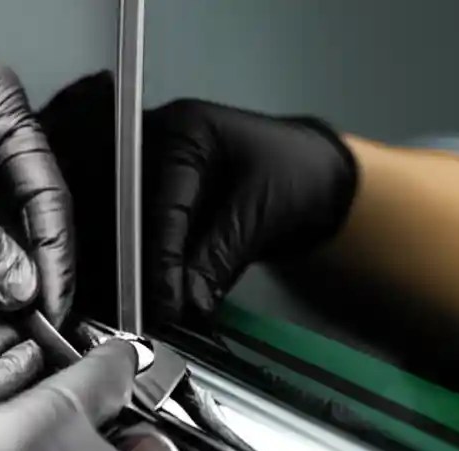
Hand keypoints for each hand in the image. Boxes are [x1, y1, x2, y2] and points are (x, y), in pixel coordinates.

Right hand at [144, 100, 356, 323]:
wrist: (319, 178)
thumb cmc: (299, 172)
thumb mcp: (262, 211)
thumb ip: (222, 255)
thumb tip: (190, 300)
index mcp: (184, 132)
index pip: (162, 202)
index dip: (162, 257)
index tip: (168, 300)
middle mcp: (162, 148)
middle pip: (139, 216)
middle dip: (149, 265)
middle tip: (162, 309)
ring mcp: (162, 178)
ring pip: (141, 233)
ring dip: (153, 271)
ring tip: (167, 310)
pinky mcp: (169, 206)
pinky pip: (157, 241)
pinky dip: (167, 270)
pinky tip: (173, 297)